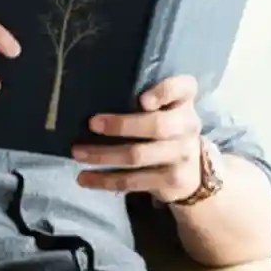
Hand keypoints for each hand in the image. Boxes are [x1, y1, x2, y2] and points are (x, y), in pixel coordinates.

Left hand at [71, 75, 203, 202]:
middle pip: (157, 126)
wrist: (192, 172)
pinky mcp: (170, 181)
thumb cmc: (167, 127)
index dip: (164, 92)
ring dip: (103, 155)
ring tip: (78, 152)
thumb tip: (97, 95)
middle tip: (92, 124)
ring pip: (138, 156)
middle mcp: (188, 126)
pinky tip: (84, 178)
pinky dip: (105, 181)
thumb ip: (146, 96)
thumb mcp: (166, 106)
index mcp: (185, 101)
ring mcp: (181, 156)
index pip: (184, 88)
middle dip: (122, 125)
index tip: (142, 100)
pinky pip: (132, 181)